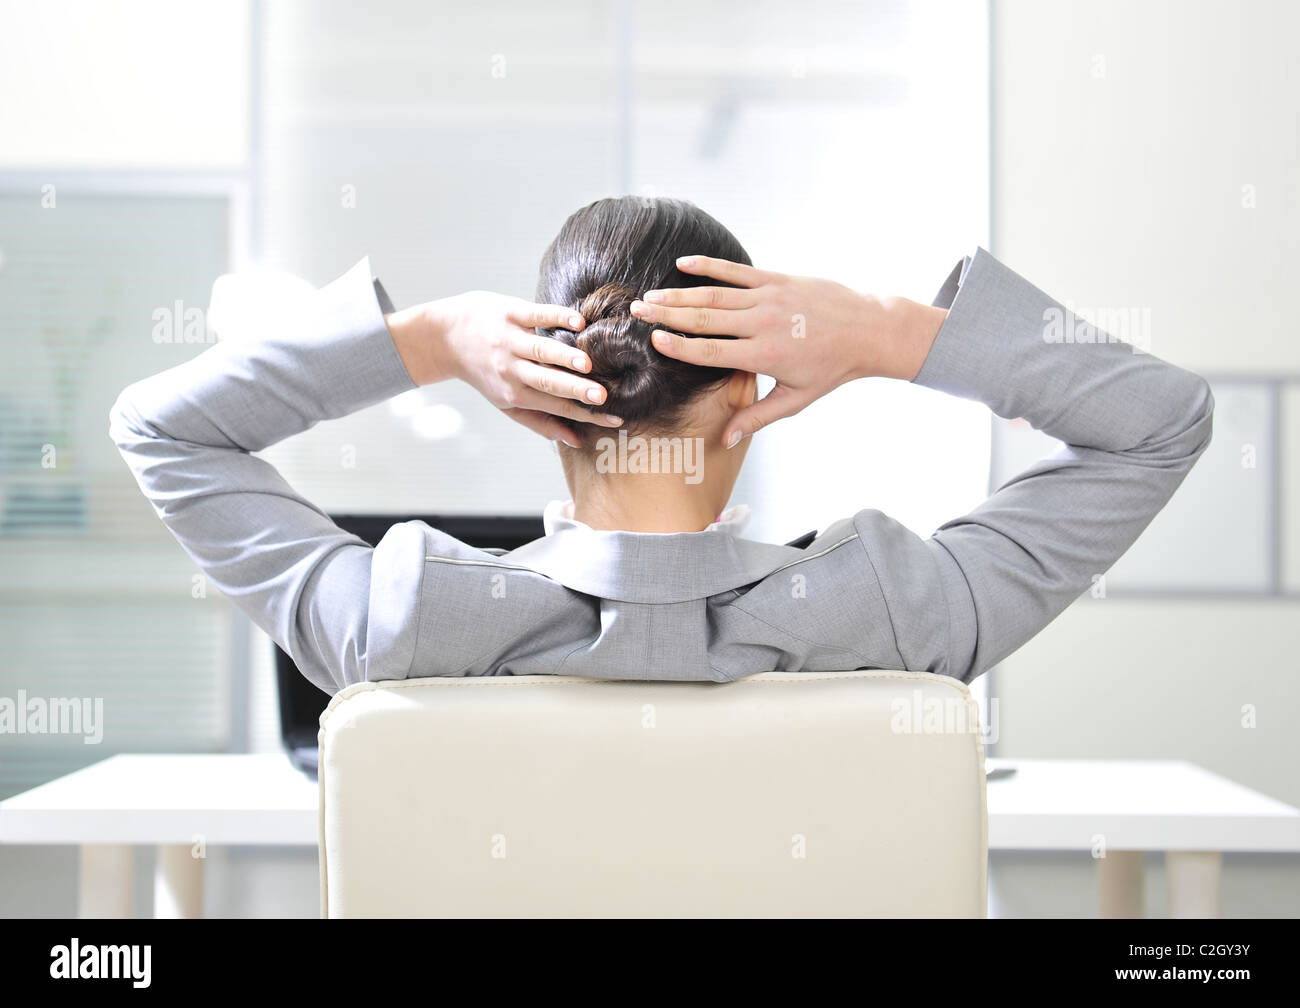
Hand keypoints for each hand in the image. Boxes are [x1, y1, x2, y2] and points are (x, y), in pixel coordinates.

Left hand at [385, 292, 622, 446]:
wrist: (447, 337)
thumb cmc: (486, 373)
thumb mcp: (507, 403)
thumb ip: (541, 423)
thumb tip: (576, 442)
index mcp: (514, 394)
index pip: (556, 407)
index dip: (585, 414)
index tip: (615, 418)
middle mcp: (511, 369)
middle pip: (547, 381)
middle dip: (575, 389)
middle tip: (602, 396)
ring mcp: (510, 339)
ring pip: (541, 350)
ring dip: (564, 356)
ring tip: (588, 363)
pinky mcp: (510, 313)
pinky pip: (537, 315)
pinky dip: (557, 317)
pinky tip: (578, 322)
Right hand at [629, 256, 945, 446]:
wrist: (869, 329)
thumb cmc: (831, 369)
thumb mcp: (796, 399)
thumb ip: (757, 416)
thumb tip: (726, 440)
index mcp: (764, 356)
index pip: (711, 352)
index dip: (679, 346)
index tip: (652, 339)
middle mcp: (763, 324)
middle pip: (704, 319)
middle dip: (667, 315)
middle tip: (637, 310)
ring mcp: (769, 297)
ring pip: (715, 294)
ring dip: (680, 293)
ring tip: (651, 295)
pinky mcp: (777, 279)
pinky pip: (737, 271)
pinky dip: (709, 267)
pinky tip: (683, 263)